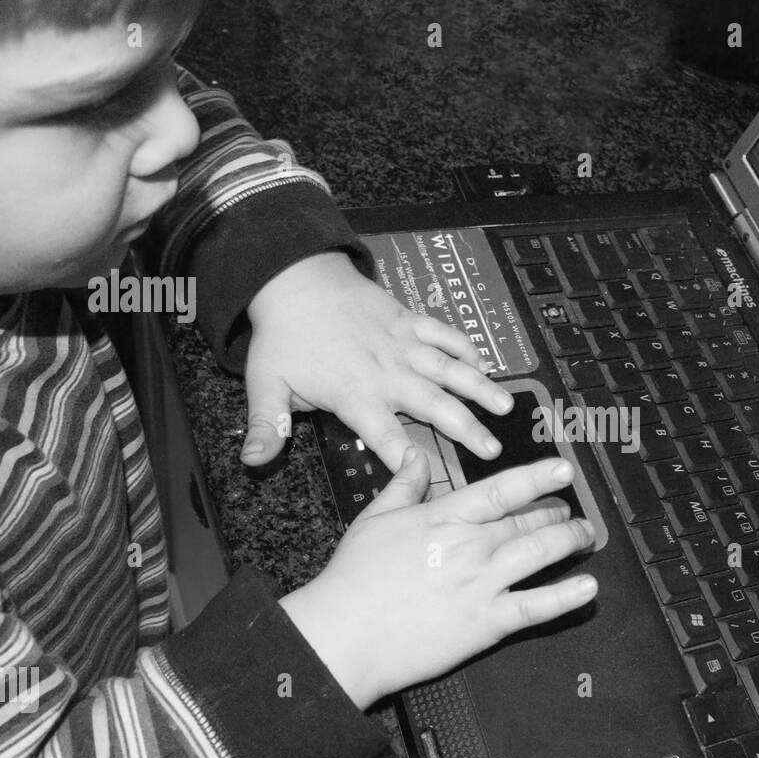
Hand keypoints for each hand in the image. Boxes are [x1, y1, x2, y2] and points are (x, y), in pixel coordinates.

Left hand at [241, 251, 513, 469]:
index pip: (385, 436)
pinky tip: (487, 364)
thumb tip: (252, 463)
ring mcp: (402, 344)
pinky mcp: (409, 319)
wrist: (294, 278)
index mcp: (354, 395)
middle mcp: (386, 372)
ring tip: (506, 407)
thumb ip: (267, 426)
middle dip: (465, 428)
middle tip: (492, 450)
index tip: (429, 479)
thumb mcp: (266, 384)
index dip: (406, 460)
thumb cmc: (283, 337)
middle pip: (432, 405)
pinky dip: (466, 347)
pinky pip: (444, 333)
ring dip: (478, 388)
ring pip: (448, 369)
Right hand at [279, 451, 597, 708]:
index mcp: (443, 518)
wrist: (343, 636)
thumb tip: (414, 455)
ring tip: (586, 535)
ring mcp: (481, 584)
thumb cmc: (352, 581)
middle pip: (527, 521)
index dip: (538, 476)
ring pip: (540, 553)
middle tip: (570, 510)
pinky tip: (588, 587)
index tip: (563, 468)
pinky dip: (567, 596)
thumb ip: (402, 484)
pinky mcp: (486, 623)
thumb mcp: (373, 519)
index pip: (503, 489)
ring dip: (569, 541)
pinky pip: (536, 606)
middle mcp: (470, 546)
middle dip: (555, 512)